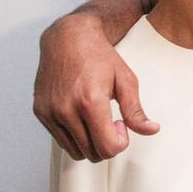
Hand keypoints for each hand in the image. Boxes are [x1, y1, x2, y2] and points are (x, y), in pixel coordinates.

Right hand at [33, 13, 158, 161]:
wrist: (68, 38)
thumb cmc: (98, 56)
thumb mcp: (125, 80)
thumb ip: (136, 111)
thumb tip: (152, 130)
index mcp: (90, 101)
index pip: (108, 148)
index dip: (119, 142)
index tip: (119, 123)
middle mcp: (66, 109)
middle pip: (92, 154)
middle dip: (106, 143)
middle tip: (109, 120)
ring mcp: (50, 111)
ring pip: (75, 152)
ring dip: (90, 143)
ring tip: (95, 119)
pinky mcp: (40, 112)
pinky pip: (60, 140)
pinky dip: (74, 136)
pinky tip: (81, 116)